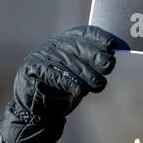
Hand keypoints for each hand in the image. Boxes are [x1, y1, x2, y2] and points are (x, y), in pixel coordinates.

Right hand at [1, 25, 122, 142]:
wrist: (38, 109)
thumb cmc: (66, 89)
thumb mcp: (83, 76)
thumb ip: (94, 64)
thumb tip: (111, 57)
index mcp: (68, 41)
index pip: (85, 33)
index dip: (99, 37)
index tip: (111, 45)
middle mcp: (55, 45)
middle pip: (78, 46)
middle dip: (96, 56)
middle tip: (108, 66)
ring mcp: (42, 55)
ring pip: (68, 61)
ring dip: (86, 74)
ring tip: (97, 85)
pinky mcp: (31, 68)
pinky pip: (54, 74)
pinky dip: (70, 82)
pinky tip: (80, 90)